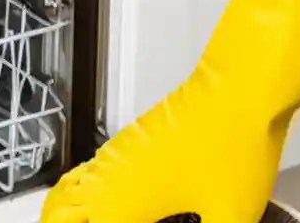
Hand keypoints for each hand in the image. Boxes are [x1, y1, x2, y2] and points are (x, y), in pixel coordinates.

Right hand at [42, 0, 299, 222]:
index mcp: (119, 202)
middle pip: (59, 211)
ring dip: (81, 211)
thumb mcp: (229, 218)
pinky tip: (124, 205)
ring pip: (73, 189)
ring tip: (101, 221)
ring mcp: (118, 152)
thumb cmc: (233, 144)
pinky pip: (94, 171)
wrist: (241, 89)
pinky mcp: (134, 139)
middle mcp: (108, 175)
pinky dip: (94, 192)